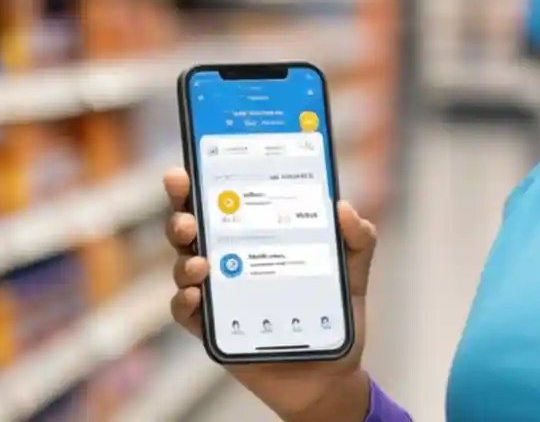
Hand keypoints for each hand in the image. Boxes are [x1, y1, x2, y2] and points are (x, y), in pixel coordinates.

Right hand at [164, 169, 377, 421]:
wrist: (331, 370)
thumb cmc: (334, 311)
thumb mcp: (354, 269)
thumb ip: (358, 237)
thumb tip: (344, 208)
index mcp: (257, 235)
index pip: (223, 202)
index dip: (199, 185)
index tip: (187, 168)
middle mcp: (231, 259)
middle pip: (192, 229)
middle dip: (181, 214)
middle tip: (188, 214)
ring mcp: (219, 294)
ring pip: (184, 267)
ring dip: (184, 260)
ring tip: (202, 260)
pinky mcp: (214, 329)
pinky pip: (187, 314)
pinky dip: (185, 302)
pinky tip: (198, 296)